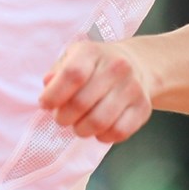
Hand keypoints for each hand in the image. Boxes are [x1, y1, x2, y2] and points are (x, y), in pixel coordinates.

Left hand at [39, 41, 154, 142]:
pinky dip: (102, 137)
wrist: (136, 64)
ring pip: (99, 122)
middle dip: (64, 117)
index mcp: (93, 52)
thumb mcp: (72, 58)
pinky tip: (98, 129)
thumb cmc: (95, 65)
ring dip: (81, 130)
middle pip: (82, 103)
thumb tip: (48, 87)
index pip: (72, 75)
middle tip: (62, 118)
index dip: (54, 95)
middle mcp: (116, 67)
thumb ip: (56, 73)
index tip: (46, 105)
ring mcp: (132, 88)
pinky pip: (118, 132)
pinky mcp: (143, 107)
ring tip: (78, 125)